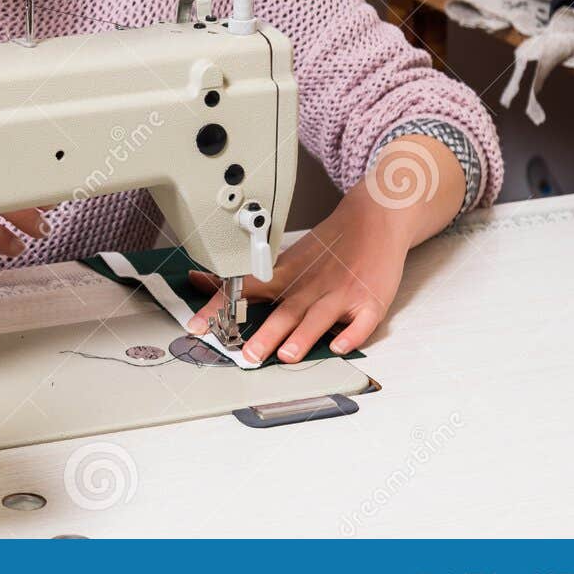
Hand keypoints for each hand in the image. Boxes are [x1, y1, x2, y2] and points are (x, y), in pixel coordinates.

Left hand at [186, 217, 407, 363]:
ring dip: (303, 336)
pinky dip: (351, 333)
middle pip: (286, 310)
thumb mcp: (288, 256)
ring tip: (287, 355)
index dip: (222, 307)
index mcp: (289, 275)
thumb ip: (251, 276)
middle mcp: (312, 286)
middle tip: (248, 354)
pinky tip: (339, 345)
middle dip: (266, 333)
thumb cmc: (330, 244)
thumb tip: (204, 281)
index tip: (198, 324)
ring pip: (319, 317)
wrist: (375, 219)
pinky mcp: (370, 302)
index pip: (248, 290)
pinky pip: (361, 322)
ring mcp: (342, 294)